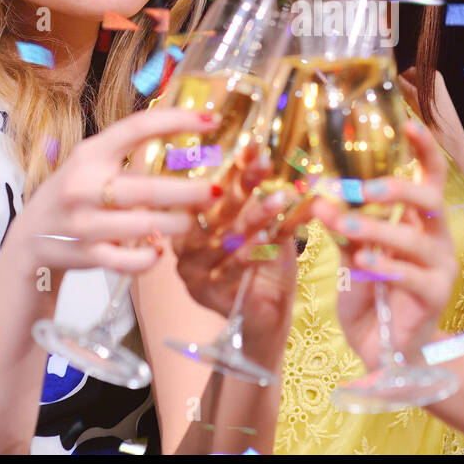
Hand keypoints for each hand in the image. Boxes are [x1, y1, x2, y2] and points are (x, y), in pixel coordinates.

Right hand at [3, 109, 220, 283]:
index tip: (211, 119)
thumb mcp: (89, 164)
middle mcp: (83, 185)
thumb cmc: (73, 195)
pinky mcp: (85, 254)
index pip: (136, 128)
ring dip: (175, 226)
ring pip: (142, 226)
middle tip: (215, 192)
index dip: (176, 120)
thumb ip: (126, 151)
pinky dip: (149, 259)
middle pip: (146, 189)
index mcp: (89, 153)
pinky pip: (128, 261)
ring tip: (190, 221)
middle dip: (187, 192)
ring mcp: (82, 222)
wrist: (28, 241)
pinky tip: (159, 252)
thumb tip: (184, 133)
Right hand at [174, 144, 313, 340]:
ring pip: (224, 239)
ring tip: (279, 199)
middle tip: (265, 164)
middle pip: (215, 210)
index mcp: (191, 220)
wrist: (264, 314)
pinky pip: (229, 270)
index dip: (234, 168)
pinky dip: (250, 254)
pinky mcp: (207, 294)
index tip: (256, 148)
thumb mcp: (262, 222)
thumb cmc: (260, 262)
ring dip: (253, 218)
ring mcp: (193, 269)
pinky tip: (267, 240)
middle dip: (242, 186)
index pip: (211, 187)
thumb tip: (257, 148)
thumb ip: (256, 192)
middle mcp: (185, 242)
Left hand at [313, 121, 457, 370]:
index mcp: (420, 223)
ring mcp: (440, 269)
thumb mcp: (353, 257)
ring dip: (377, 229)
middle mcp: (437, 240)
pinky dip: (386, 266)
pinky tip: (363, 263)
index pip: (429, 178)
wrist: (387, 353)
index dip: (423, 150)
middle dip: (397, 188)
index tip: (407, 124)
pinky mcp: (435, 297)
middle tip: (364, 188)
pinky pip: (412, 276)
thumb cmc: (374, 299)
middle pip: (430, 200)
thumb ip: (343, 228)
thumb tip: (319, 195)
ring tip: (344, 225)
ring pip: (416, 238)